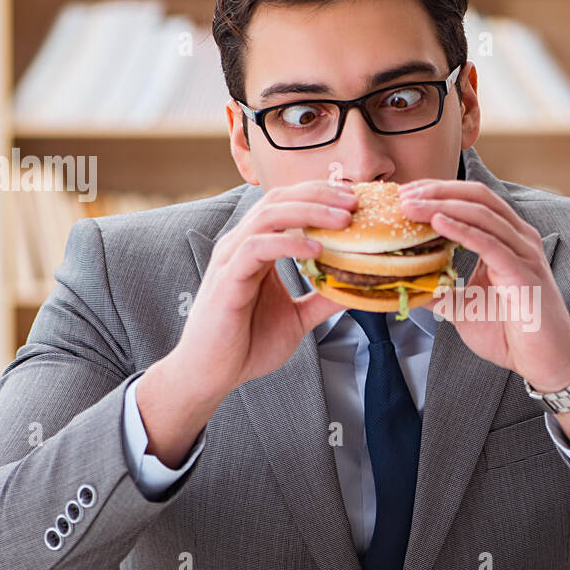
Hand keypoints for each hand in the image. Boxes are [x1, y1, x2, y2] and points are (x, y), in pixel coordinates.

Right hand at [170, 180, 354, 400]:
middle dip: (319, 195)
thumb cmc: (247, 344)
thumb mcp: (297, 318)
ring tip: (343, 220)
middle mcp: (242, 245)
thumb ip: (323, 299)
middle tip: (354, 201)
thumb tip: (358, 288)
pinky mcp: (227, 279)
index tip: (355, 200)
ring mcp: (231, 259)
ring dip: (309, 212)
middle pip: (279, 199)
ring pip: (268, 215)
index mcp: (256, 247)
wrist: (211, 374)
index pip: (287, 204)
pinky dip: (288, 243)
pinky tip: (316, 250)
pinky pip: (257, 247)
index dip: (320, 196)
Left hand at [398, 179, 569, 391]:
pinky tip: (439, 223)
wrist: (543, 362)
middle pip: (478, 196)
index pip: (473, 200)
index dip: (439, 192)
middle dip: (438, 191)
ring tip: (412, 207)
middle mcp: (518, 239)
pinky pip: (490, 244)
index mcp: (507, 240)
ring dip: (443, 206)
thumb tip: (407, 283)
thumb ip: (439, 290)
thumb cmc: (512, 333)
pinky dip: (463, 231)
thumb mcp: (463, 307)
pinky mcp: (524, 274)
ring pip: (482, 214)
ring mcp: (524, 254)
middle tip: (404, 195)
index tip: (406, 195)